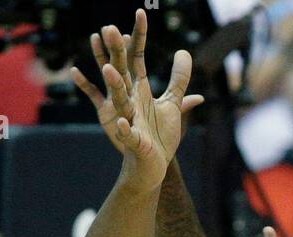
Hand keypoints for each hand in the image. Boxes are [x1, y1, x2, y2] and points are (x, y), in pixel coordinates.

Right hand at [70, 10, 203, 190]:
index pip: (136, 57)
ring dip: (113, 83)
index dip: (138, 37)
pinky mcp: (130, 139)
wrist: (153, 165)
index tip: (140, 14)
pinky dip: (123, 129)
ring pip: (117, 98)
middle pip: (120, 70)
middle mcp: (128, 100)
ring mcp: (126, 117)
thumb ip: (178, 80)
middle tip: (109, 28)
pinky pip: (124, 133)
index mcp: (138, 89)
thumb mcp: (173, 105)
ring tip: (107, 68)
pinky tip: (120, 124)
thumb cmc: (159, 136)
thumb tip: (185, 54)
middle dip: (115, 51)